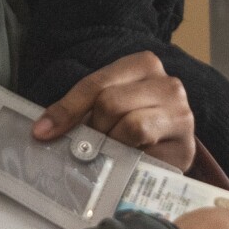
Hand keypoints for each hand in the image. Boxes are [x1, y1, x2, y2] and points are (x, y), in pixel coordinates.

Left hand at [32, 52, 194, 170]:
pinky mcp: (185, 146)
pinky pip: (146, 154)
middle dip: (93, 129)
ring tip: (110, 152)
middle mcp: (168, 84)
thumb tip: (44, 130)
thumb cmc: (134, 122)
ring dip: (111, 145)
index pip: (96, 84)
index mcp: (144, 64)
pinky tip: (126, 163)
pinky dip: (128, 160)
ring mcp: (181, 114)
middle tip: (88, 146)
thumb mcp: (107, 105)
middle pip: (110, 103)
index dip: (67, 109)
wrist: (172, 148)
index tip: (42, 132)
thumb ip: (82, 109)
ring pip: (130, 126)